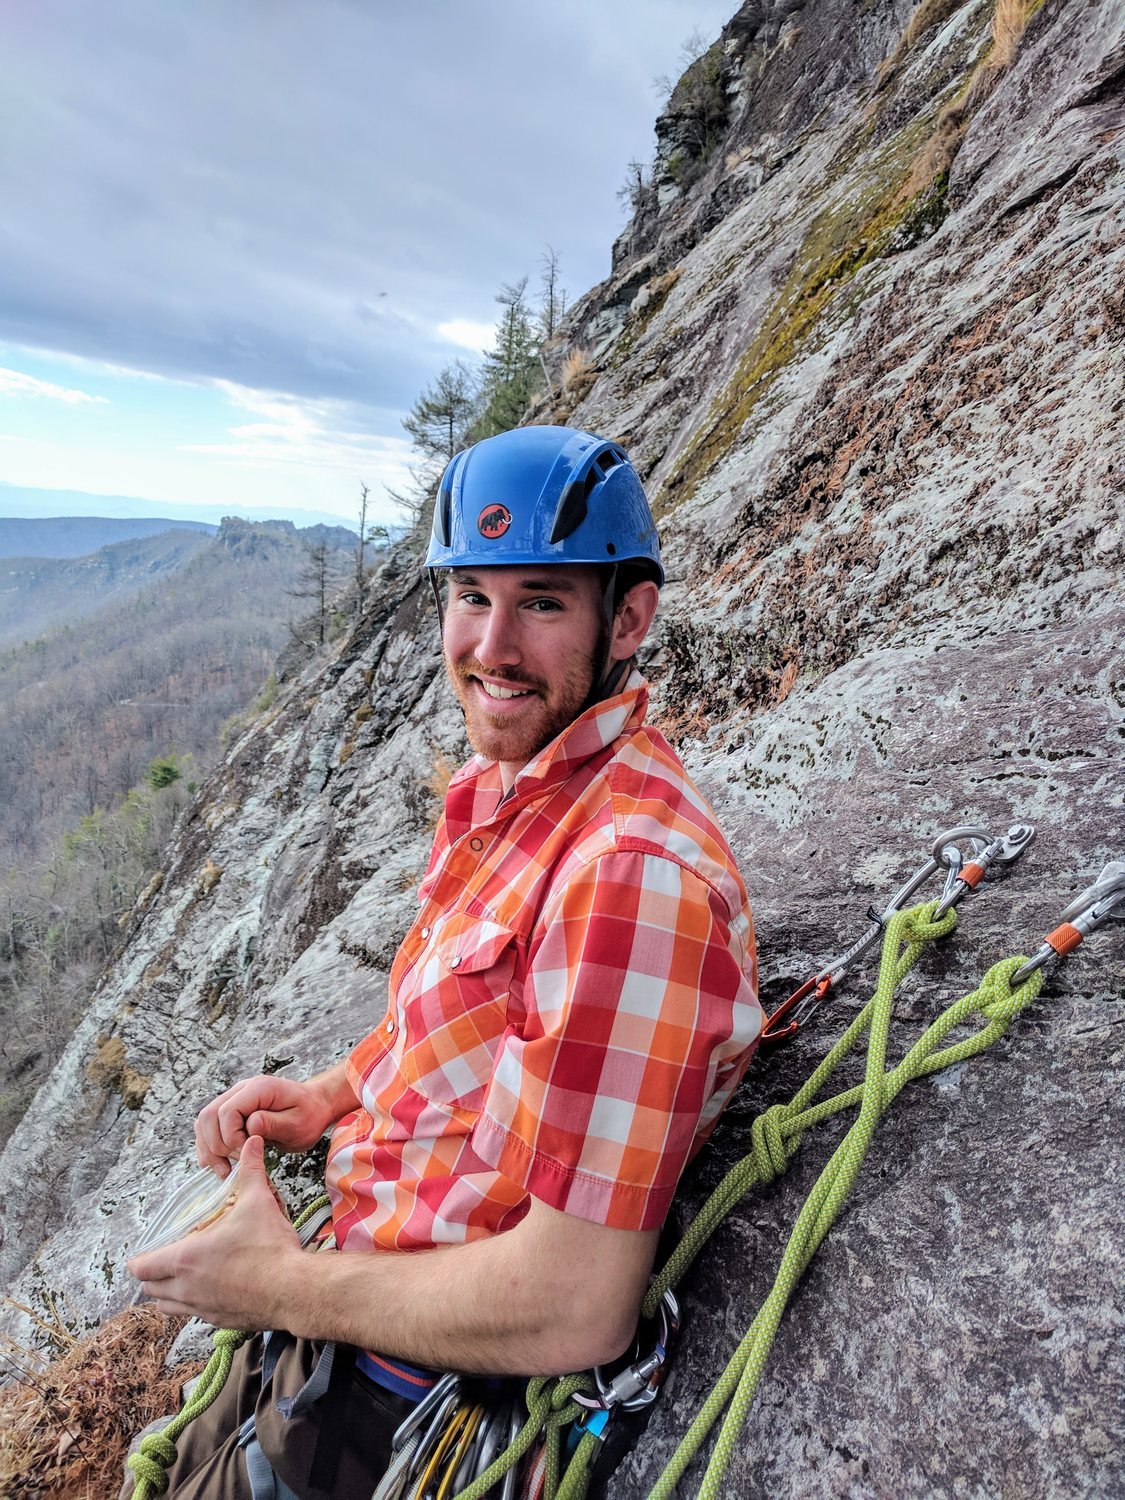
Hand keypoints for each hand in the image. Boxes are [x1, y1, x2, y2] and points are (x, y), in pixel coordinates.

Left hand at [128, 1137, 303, 1329]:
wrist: (293, 1290)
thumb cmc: (269, 1248)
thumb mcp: (257, 1203)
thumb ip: (250, 1172)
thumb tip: (252, 1142)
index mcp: (185, 1260)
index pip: (141, 1267)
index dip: (139, 1259)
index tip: (145, 1251)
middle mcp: (186, 1289)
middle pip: (150, 1289)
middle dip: (153, 1275)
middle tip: (166, 1259)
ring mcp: (201, 1309)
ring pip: (168, 1306)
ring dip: (170, 1292)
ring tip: (186, 1276)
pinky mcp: (219, 1322)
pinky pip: (194, 1315)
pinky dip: (194, 1303)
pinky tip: (213, 1289)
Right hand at [194, 1069, 346, 1173]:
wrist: (315, 1106)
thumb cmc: (310, 1115)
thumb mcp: (298, 1123)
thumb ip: (273, 1124)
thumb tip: (250, 1126)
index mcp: (259, 1088)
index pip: (227, 1111)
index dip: (231, 1137)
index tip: (247, 1153)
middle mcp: (241, 1089)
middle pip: (209, 1116)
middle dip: (217, 1146)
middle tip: (235, 1166)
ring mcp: (234, 1098)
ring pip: (204, 1122)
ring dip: (209, 1148)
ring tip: (225, 1170)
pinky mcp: (231, 1111)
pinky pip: (209, 1127)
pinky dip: (210, 1146)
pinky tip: (220, 1163)